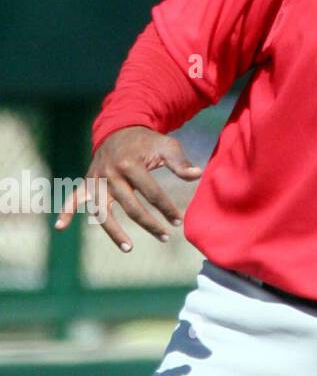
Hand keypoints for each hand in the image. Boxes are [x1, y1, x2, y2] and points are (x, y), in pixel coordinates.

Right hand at [55, 126, 201, 251]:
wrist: (120, 127)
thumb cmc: (147, 141)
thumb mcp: (166, 146)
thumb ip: (180, 163)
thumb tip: (197, 175)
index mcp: (130, 163)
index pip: (152, 192)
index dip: (166, 208)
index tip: (178, 221)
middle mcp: (110, 173)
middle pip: (130, 206)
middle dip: (149, 224)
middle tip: (165, 236)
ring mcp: (97, 179)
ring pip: (102, 210)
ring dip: (114, 231)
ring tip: (129, 248)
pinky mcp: (87, 182)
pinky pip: (73, 198)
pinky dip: (66, 211)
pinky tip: (60, 227)